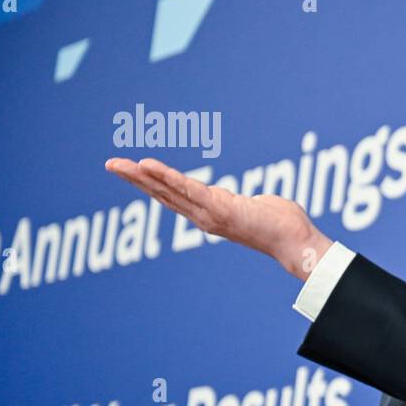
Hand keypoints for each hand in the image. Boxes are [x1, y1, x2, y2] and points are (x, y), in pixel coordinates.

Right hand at [104, 156, 332, 280]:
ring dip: (140, 177)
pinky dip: (165, 176)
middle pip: (162, 194)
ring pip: (167, 191)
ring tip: (117, 164)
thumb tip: (255, 203)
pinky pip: (186, 188)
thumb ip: (247, 203)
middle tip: (110, 164)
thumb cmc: (283, 225)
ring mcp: (209, 213)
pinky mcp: (218, 207)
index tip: (133, 170)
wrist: (295, 241)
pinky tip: (145, 165)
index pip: (174, 196)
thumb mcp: (257, 207)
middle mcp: (204, 216)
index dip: (152, 184)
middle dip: (135, 179)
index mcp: (211, 213)